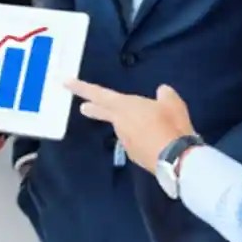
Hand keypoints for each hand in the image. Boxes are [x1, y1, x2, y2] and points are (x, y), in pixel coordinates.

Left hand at [65, 79, 196, 172]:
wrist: (176, 159)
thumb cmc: (171, 125)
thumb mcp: (173, 103)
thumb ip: (165, 95)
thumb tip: (162, 91)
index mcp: (124, 106)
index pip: (99, 94)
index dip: (81, 87)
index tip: (65, 82)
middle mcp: (119, 123)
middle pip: (103, 112)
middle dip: (93, 109)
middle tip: (83, 108)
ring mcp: (124, 141)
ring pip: (124, 129)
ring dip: (132, 126)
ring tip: (153, 126)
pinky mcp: (133, 156)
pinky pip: (135, 142)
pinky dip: (141, 139)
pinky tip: (155, 141)